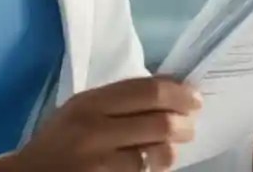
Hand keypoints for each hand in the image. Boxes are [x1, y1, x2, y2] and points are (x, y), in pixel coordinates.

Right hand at [0, 76, 201, 171]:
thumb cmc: (58, 142)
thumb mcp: (80, 110)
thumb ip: (118, 100)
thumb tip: (169, 89)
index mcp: (90, 103)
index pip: (147, 91)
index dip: (179, 93)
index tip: (194, 98)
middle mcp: (95, 130)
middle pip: (161, 122)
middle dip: (184, 125)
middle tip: (189, 126)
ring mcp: (101, 163)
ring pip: (157, 154)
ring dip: (171, 152)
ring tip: (169, 150)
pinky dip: (152, 170)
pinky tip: (150, 167)